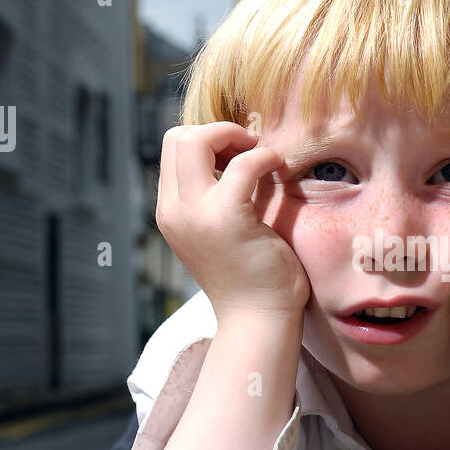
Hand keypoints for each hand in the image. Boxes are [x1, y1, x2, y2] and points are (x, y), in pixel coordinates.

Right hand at [155, 122, 310, 323]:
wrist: (259, 318)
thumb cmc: (251, 275)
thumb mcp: (220, 229)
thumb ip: (216, 196)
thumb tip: (233, 155)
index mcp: (170, 212)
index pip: (172, 148)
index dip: (207, 139)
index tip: (238, 154)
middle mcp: (174, 211)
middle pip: (177, 136)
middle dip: (218, 131)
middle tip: (249, 151)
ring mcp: (195, 215)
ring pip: (196, 140)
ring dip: (237, 138)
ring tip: (262, 158)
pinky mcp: (226, 219)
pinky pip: (244, 164)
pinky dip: (264, 157)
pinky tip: (279, 169)